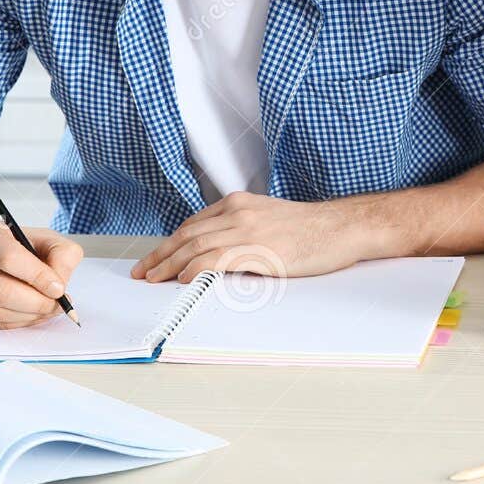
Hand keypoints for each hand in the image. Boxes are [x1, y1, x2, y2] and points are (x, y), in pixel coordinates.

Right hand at [0, 218, 83, 329]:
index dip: (38, 277)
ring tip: (46, 309)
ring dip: (29, 316)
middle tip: (57, 305)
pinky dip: (16, 323)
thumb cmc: (12, 245)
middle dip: (37, 303)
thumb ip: (61, 254)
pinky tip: (28, 313)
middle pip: (1, 291)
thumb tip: (59, 285)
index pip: (9, 257)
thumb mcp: (42, 237)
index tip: (59, 289)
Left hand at [133, 192, 375, 282]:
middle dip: (160, 255)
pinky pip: (215, 259)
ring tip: (154, 280)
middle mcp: (237, 212)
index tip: (155, 258)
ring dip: (169, 265)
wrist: (340, 228)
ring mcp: (246, 229)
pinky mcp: (257, 249)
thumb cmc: (311, 230)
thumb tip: (219, 253)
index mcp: (238, 203)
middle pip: (186, 235)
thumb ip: (243, 229)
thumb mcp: (269, 220)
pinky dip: (194, 269)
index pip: (193, 224)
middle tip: (143, 272)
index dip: (170, 243)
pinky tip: (183, 280)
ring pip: (194, 246)